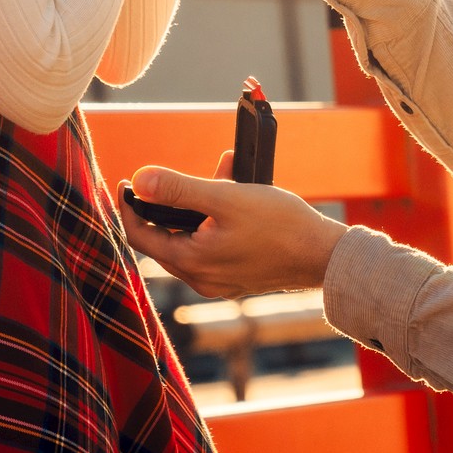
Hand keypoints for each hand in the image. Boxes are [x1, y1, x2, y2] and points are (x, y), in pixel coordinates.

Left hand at [119, 153, 348, 296]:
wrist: (324, 256)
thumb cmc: (279, 225)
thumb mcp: (226, 198)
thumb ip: (179, 188)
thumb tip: (139, 179)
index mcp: (191, 261)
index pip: (141, 235)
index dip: (130, 207)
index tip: (128, 181)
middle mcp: (200, 278)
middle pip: (168, 236)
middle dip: (173, 200)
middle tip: (183, 174)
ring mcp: (220, 281)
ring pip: (194, 237)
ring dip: (201, 205)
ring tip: (226, 171)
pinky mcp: (239, 277)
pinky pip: (215, 245)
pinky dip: (218, 219)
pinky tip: (240, 194)